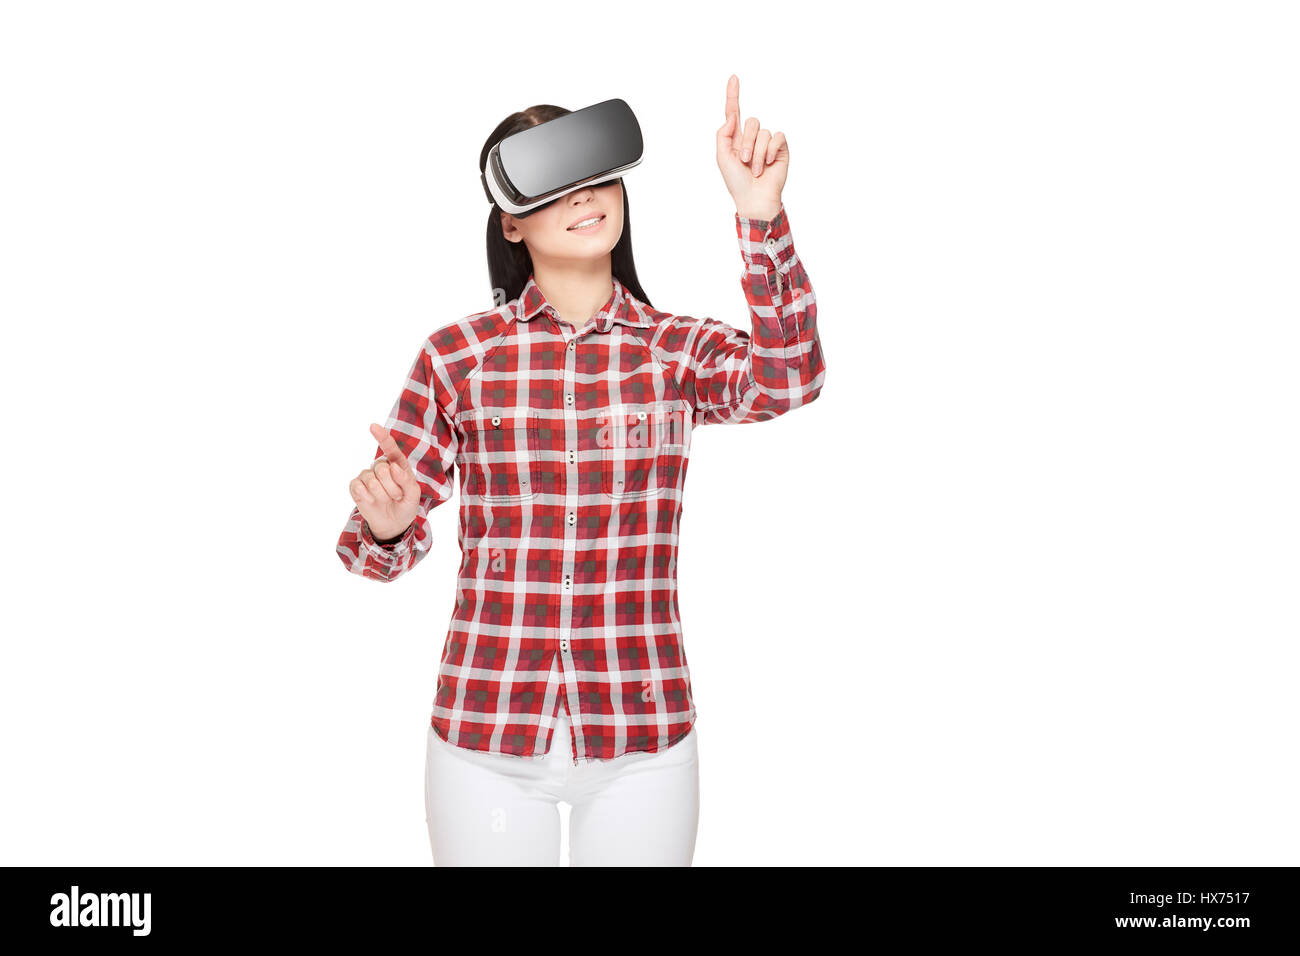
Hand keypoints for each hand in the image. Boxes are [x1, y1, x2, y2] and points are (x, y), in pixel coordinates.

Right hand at [349, 423, 420, 540]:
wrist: (393, 523)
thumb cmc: (405, 505)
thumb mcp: (414, 495)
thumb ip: (407, 480)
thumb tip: (393, 467)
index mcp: (397, 463)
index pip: (390, 447)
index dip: (382, 437)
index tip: (373, 426)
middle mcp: (381, 466)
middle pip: (383, 469)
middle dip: (393, 488)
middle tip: (397, 496)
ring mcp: (367, 475)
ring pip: (372, 481)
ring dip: (383, 495)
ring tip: (387, 500)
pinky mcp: (356, 486)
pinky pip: (358, 488)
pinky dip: (367, 498)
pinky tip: (372, 502)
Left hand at [716, 74, 787, 220]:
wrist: (754, 198)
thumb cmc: (736, 181)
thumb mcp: (722, 157)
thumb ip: (723, 134)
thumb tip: (733, 117)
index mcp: (736, 138)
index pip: (735, 112)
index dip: (733, 95)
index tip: (733, 78)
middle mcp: (752, 138)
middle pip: (752, 122)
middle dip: (747, 142)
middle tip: (745, 161)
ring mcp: (767, 143)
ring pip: (763, 132)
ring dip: (757, 152)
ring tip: (756, 169)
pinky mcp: (780, 149)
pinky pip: (777, 137)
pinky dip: (770, 151)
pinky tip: (768, 164)